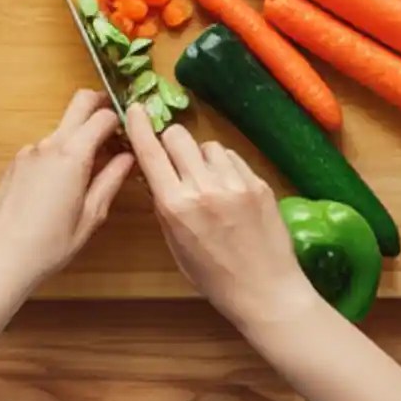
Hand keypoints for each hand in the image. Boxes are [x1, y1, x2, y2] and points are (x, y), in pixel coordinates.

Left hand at [0, 90, 135, 292]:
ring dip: (81, 136)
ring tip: (95, 168)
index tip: (134, 133)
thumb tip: (128, 158)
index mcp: (71, 155)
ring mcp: (28, 151)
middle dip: (101, 107)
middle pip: (79, 104)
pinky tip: (66, 183)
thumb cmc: (49, 245)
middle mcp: (47, 144)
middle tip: (118, 129)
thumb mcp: (91, 215)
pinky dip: (61, 152)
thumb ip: (111, 180)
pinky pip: (45, 147)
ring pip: (62, 128)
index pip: (103, 116)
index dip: (122, 120)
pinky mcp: (16, 163)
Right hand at [125, 106, 318, 328]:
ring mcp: (234, 183)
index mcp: (176, 206)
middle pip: (178, 136)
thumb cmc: (214, 277)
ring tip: (209, 183)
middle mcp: (203, 188)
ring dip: (201, 158)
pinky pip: (233, 159)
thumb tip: (156, 175)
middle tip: (176, 159)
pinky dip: (226, 168)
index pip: (150, 153)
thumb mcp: (175, 245)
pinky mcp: (258, 183)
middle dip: (171, 143)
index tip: (134, 109)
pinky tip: (230, 191)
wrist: (266, 291)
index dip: (138, 127)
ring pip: (207, 146)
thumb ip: (164, 206)